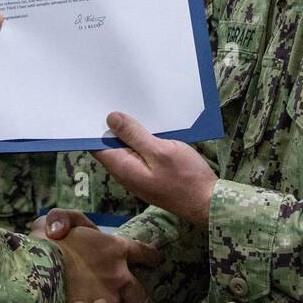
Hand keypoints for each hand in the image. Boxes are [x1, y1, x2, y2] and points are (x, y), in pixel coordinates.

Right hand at [32, 209, 160, 302]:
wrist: (29, 268)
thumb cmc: (42, 242)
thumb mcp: (54, 219)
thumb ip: (62, 218)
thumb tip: (60, 231)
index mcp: (115, 247)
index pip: (145, 253)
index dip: (150, 256)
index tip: (153, 259)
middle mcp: (118, 276)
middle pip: (139, 293)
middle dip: (130, 296)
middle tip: (112, 293)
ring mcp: (108, 299)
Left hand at [92, 112, 216, 226]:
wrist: (207, 203)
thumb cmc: (186, 178)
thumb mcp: (161, 151)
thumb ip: (134, 135)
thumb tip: (110, 118)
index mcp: (123, 168)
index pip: (97, 145)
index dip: (95, 126)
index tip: (100, 106)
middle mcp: (126, 172)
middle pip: (111, 145)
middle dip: (114, 125)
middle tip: (119, 99)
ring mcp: (138, 174)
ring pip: (128, 147)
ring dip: (132, 131)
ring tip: (136, 108)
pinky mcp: (150, 173)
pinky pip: (141, 153)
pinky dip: (144, 139)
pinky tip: (152, 127)